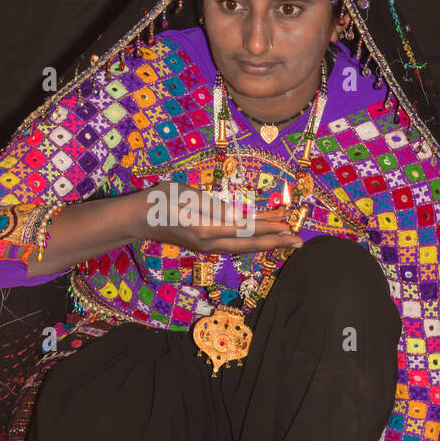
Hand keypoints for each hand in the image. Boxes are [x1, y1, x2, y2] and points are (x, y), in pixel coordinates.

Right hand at [135, 182, 302, 255]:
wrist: (139, 218)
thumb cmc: (160, 199)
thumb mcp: (185, 195)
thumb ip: (212, 207)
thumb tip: (237, 218)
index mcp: (204, 229)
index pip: (244, 229)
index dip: (268, 227)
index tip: (287, 224)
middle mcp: (209, 243)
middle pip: (249, 244)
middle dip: (276, 241)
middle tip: (300, 241)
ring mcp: (208, 246)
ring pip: (244, 245)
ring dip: (267, 241)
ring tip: (289, 236)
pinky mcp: (207, 243)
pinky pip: (235, 242)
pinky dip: (252, 238)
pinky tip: (265, 234)